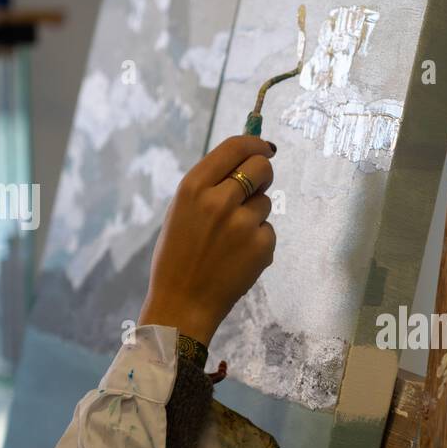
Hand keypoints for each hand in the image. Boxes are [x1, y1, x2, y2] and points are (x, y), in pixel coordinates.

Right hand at [138, 136, 276, 346]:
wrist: (182, 303)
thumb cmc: (178, 257)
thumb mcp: (181, 211)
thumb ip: (210, 185)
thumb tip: (246, 159)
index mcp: (193, 187)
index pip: (235, 147)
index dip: (255, 143)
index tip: (265, 148)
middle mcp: (219, 200)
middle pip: (262, 167)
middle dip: (264, 173)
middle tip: (256, 187)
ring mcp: (243, 224)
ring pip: (266, 202)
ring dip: (255, 214)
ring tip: (230, 239)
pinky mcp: (261, 246)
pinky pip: (268, 230)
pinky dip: (258, 241)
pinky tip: (237, 258)